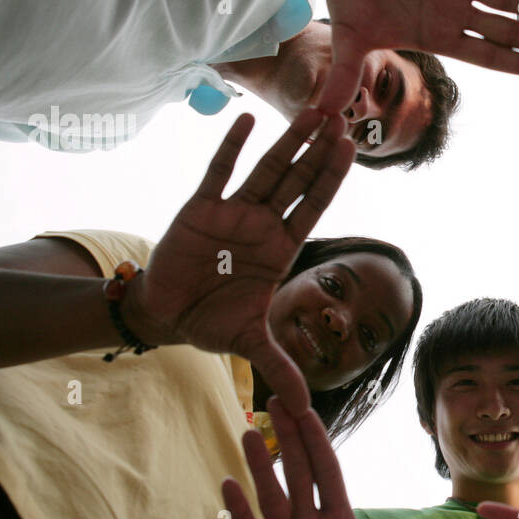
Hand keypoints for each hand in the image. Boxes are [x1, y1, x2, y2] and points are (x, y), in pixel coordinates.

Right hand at [124, 109, 350, 415]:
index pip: (314, 206)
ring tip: (310, 111)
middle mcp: (261, 224)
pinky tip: (246, 120)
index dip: (332, 179)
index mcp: (279, 248)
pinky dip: (231, 147)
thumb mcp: (250, 343)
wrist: (166, 316)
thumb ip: (279, 366)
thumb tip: (305, 408)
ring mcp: (232, 212)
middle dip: (319, 151)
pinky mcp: (198, 209)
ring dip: (287, 141)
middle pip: (297, 180)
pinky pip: (217, 173)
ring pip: (266, 169)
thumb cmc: (211, 322)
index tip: (352, 149)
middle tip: (342, 115)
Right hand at [222, 398, 455, 518]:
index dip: (317, 442)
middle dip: (288, 439)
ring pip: (272, 497)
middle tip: (276, 400)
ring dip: (260, 467)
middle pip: (298, 474)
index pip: (328, 472)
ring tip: (249, 434)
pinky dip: (239, 512)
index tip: (307, 410)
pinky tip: (228, 485)